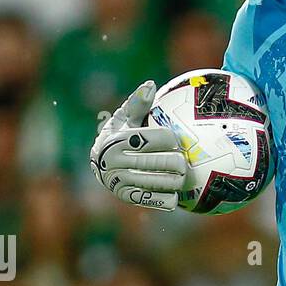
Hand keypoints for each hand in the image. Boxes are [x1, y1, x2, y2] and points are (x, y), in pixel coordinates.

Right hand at [89, 81, 186, 209]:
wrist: (102, 166)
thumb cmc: (119, 136)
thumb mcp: (124, 118)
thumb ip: (137, 103)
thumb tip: (151, 85)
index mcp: (117, 139)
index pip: (152, 138)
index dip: (168, 138)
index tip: (175, 139)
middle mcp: (115, 161)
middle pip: (158, 161)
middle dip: (176, 161)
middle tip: (183, 161)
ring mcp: (120, 181)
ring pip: (158, 181)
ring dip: (175, 180)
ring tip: (182, 176)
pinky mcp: (126, 197)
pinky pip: (152, 200)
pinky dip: (166, 198)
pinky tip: (174, 195)